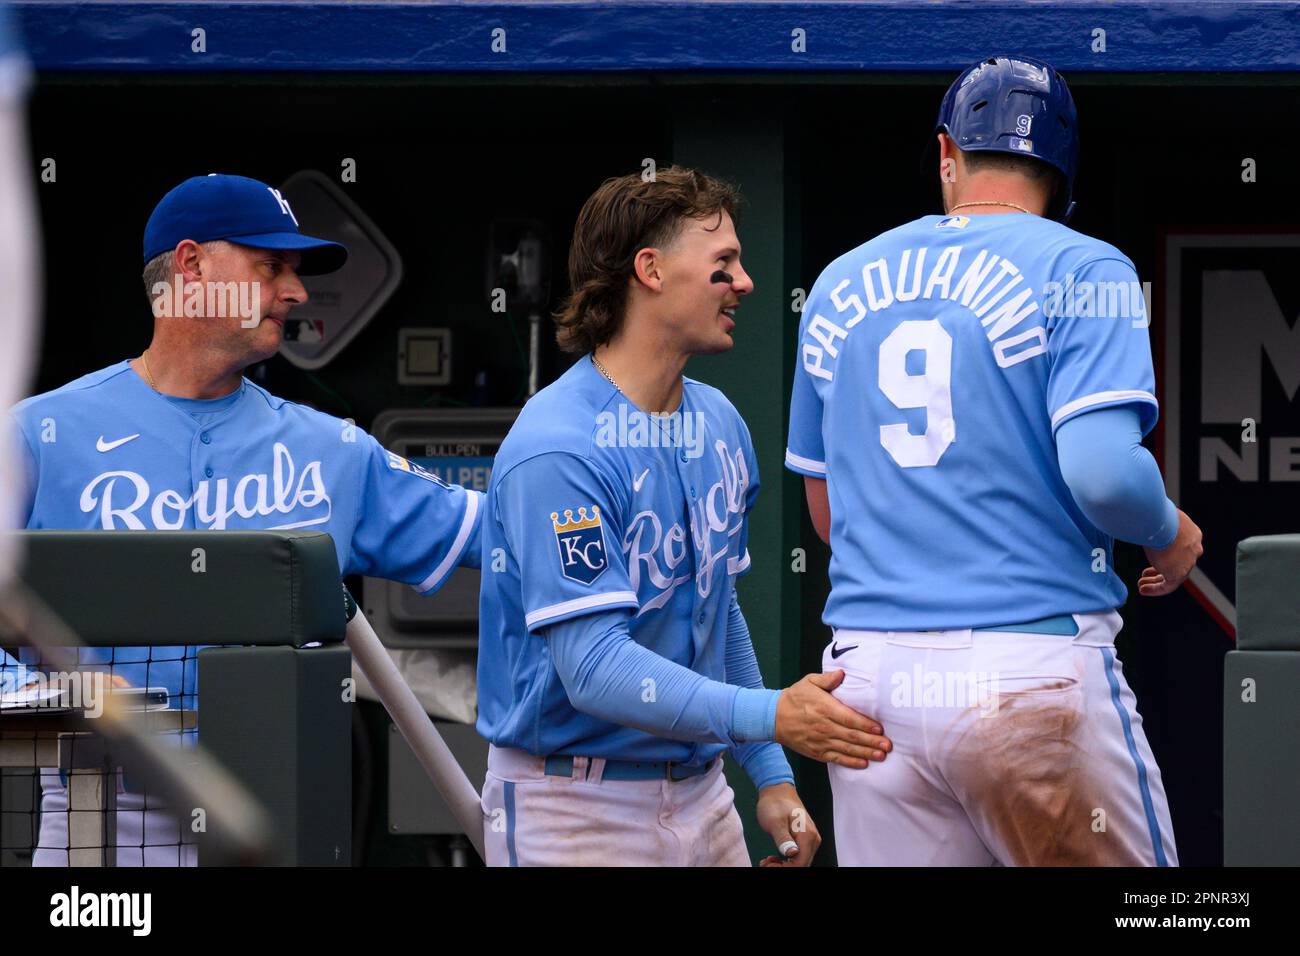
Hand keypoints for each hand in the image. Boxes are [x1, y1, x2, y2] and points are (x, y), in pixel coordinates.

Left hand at [755, 782, 820, 866]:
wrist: (777, 790)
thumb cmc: (774, 803)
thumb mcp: (775, 822)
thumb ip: (783, 839)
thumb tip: (791, 854)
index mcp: (808, 835)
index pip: (800, 863)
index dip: (785, 868)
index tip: (769, 865)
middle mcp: (813, 839)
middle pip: (802, 864)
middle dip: (784, 868)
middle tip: (766, 863)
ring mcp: (810, 839)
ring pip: (800, 861)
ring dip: (784, 865)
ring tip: (768, 861)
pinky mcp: (805, 839)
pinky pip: (798, 856)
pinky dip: (786, 860)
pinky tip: (774, 858)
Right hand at [775, 670, 890, 769]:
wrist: (773, 717)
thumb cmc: (794, 698)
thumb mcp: (808, 682)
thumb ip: (827, 678)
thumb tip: (842, 673)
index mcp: (824, 708)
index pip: (849, 718)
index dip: (865, 725)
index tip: (880, 729)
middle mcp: (824, 726)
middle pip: (851, 736)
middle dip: (871, 742)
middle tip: (888, 746)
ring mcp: (820, 741)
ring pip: (847, 749)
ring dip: (866, 753)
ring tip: (881, 756)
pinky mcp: (817, 752)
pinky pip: (836, 759)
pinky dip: (850, 762)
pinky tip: (863, 764)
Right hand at [1140, 509, 1202, 596]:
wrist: (1160, 521)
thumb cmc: (1154, 514)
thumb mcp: (1158, 518)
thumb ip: (1154, 524)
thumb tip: (1138, 520)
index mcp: (1192, 534)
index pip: (1182, 548)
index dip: (1167, 554)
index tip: (1154, 558)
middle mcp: (1193, 548)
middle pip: (1178, 562)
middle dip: (1161, 569)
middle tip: (1146, 574)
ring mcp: (1188, 562)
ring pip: (1174, 576)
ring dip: (1156, 581)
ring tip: (1142, 585)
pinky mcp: (1179, 573)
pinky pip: (1168, 586)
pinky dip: (1155, 589)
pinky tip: (1143, 590)